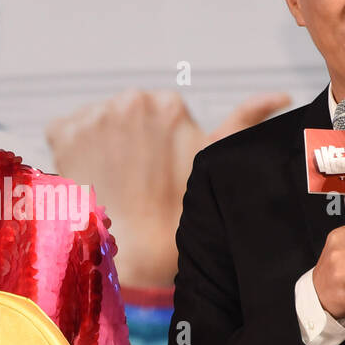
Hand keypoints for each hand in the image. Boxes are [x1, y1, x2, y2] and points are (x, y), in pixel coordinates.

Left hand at [47, 91, 289, 286]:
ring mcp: (93, 115)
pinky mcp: (62, 133)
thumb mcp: (216, 158)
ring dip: (100, 147)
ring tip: (113, 183)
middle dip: (128, 143)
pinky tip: (90, 178)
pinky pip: (64, 135)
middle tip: (135, 181)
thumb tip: (281, 96)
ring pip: (95, 125)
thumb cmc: (178, 209)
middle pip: (125, 116)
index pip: (154, 115)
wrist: (137, 248)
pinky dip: (73, 154)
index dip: (154, 146)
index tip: (155, 172)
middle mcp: (129, 99)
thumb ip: (246, 119)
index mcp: (167, 102)